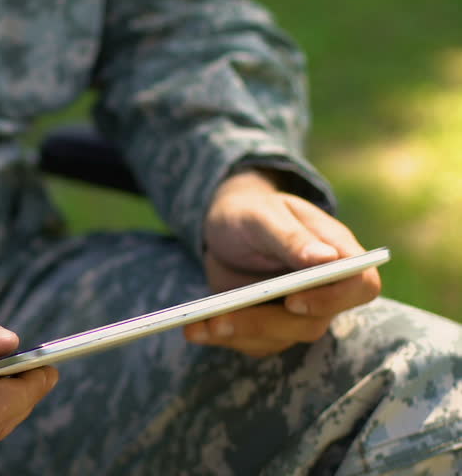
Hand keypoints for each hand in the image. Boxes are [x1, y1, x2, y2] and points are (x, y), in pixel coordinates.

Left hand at [184, 169, 381, 356]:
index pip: (360, 286)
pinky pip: (253, 343)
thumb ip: (292, 236)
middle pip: (314, 323)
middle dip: (266, 324)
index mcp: (337, 254)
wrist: (225, 226)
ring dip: (238, 335)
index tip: (294, 300)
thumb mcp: (264, 214)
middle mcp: (323, 290)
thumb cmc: (252, 211)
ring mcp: (296, 313)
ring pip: (280, 339)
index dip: (334, 299)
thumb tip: (328, 258)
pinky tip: (195, 329)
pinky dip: (222, 338)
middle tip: (222, 320)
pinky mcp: (267, 326)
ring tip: (199, 325)